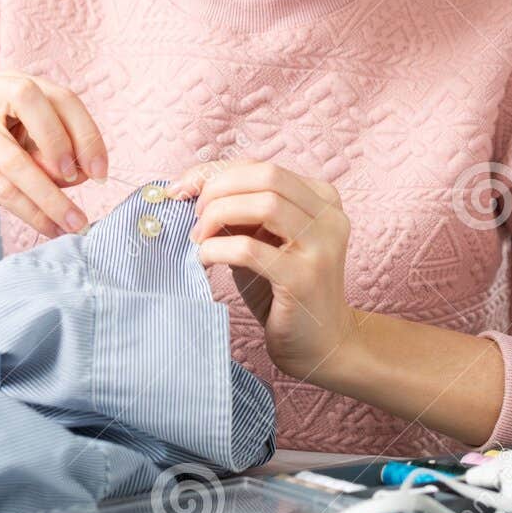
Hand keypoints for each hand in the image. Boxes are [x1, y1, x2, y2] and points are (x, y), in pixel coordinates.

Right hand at [0, 73, 108, 238]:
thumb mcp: (25, 160)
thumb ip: (54, 160)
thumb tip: (87, 173)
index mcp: (8, 84)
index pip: (59, 96)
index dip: (86, 132)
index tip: (102, 171)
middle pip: (34, 101)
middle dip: (65, 143)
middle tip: (80, 181)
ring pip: (15, 156)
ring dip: (50, 195)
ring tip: (73, 221)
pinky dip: (28, 209)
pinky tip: (47, 226)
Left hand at [167, 160, 359, 381]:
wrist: (322, 345)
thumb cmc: (284, 291)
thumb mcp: (263, 241)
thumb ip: (240, 213)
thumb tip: (190, 188)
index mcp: (322, 198)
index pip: (262, 167)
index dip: (215, 172)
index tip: (182, 188)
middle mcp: (329, 216)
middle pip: (266, 176)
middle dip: (218, 189)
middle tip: (193, 216)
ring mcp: (322, 246)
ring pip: (263, 204)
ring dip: (218, 215)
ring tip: (199, 238)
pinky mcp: (304, 278)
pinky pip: (250, 249)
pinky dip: (217, 248)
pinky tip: (204, 258)